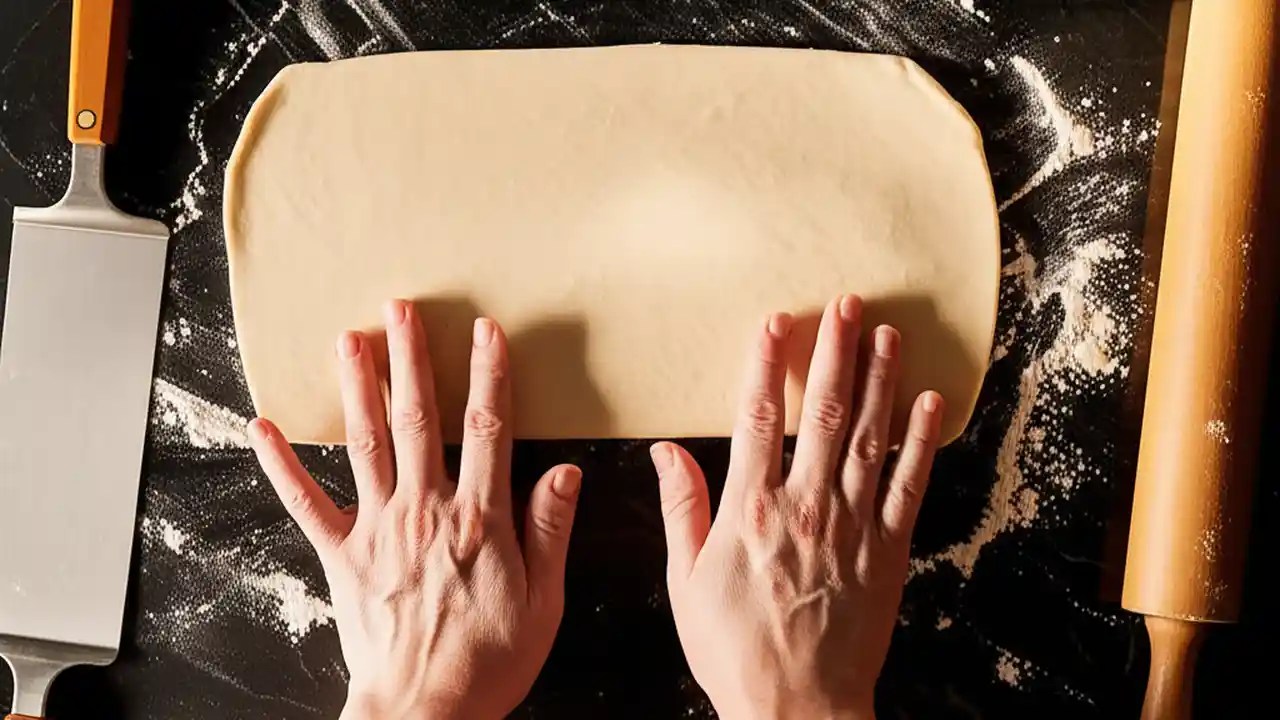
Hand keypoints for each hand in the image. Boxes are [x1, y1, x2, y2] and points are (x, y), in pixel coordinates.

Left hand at [248, 300, 581, 719]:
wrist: (425, 711)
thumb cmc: (488, 661)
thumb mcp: (544, 599)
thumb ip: (550, 529)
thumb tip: (564, 472)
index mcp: (478, 518)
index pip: (487, 429)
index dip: (487, 375)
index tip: (484, 332)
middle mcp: (424, 510)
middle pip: (417, 420)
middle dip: (411, 358)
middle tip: (401, 308)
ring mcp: (378, 529)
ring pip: (365, 444)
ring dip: (356, 387)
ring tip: (348, 339)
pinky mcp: (341, 556)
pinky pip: (306, 504)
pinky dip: (283, 466)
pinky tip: (265, 428)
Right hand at [650, 295, 944, 719]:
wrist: (797, 709)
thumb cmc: (734, 648)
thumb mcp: (685, 580)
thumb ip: (682, 508)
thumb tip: (666, 452)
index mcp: (751, 509)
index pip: (759, 416)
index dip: (766, 362)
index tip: (777, 320)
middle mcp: (805, 505)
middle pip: (822, 411)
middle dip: (835, 351)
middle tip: (847, 304)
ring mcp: (852, 525)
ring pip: (868, 436)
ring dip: (879, 379)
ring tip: (887, 333)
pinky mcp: (888, 550)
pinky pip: (909, 484)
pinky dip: (920, 440)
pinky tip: (928, 401)